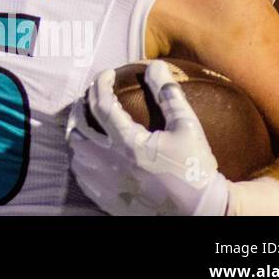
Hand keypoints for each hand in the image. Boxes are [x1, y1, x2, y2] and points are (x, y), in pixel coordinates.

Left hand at [65, 60, 229, 215]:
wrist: (202, 212)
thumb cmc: (195, 169)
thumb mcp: (187, 127)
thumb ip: (168, 95)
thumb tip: (155, 66)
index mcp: (128, 143)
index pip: (101, 105)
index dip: (100, 84)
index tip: (106, 74)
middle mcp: (110, 163)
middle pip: (78, 129)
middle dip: (81, 109)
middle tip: (92, 100)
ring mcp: (106, 184)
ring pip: (76, 155)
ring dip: (79, 136)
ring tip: (89, 126)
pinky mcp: (108, 201)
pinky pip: (82, 178)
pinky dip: (82, 162)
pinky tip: (93, 156)